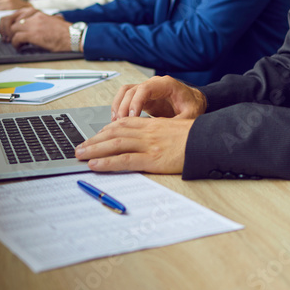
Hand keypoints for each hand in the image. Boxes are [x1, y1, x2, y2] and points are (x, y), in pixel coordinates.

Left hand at [0, 9, 70, 51]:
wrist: (74, 36)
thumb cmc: (66, 31)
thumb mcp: (54, 20)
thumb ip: (46, 19)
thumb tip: (46, 20)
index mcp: (39, 13)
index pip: (18, 14)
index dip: (14, 23)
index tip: (14, 30)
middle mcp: (35, 16)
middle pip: (13, 21)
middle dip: (11, 31)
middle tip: (13, 38)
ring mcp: (34, 25)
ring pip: (13, 29)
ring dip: (12, 37)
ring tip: (16, 43)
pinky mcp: (34, 35)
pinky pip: (17, 38)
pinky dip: (16, 44)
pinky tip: (20, 47)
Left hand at [75, 116, 192, 173]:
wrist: (210, 141)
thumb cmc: (196, 138)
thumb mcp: (175, 130)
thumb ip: (160, 132)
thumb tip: (149, 140)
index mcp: (153, 125)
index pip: (123, 124)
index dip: (106, 130)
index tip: (95, 136)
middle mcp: (148, 132)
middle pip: (114, 133)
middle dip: (94, 140)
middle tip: (79, 147)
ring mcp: (149, 145)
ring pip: (115, 144)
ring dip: (94, 149)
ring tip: (79, 155)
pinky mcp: (152, 159)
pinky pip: (125, 160)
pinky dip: (107, 162)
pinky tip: (95, 165)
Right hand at [111, 75, 206, 121]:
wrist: (194, 103)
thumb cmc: (193, 106)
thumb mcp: (189, 115)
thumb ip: (176, 122)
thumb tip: (162, 134)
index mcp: (166, 85)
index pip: (145, 89)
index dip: (135, 103)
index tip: (131, 118)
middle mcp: (154, 84)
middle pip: (131, 90)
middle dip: (123, 107)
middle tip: (119, 125)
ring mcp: (147, 90)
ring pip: (125, 93)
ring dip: (118, 107)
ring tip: (115, 124)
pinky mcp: (143, 97)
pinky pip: (126, 98)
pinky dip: (119, 107)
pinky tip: (117, 121)